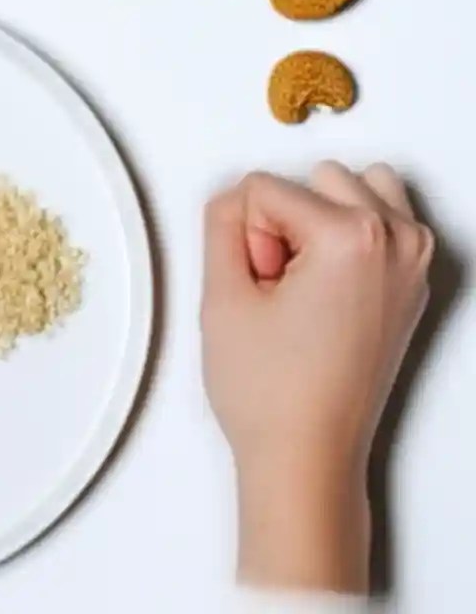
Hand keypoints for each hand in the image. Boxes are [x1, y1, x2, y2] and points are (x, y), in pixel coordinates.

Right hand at [201, 162, 432, 590]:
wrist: (308, 453)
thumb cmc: (272, 393)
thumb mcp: (220, 296)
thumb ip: (220, 224)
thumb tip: (234, 201)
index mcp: (352, 236)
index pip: (264, 188)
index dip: (242, 236)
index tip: (256, 287)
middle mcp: (397, 239)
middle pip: (313, 181)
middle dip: (282, 223)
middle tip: (275, 287)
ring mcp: (413, 261)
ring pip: (353, 189)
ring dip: (318, 221)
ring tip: (303, 284)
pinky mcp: (413, 280)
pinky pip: (380, 220)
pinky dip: (347, 236)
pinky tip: (324, 289)